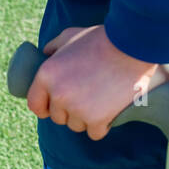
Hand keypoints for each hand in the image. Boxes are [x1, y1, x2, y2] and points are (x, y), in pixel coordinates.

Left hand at [27, 25, 168, 140]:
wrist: (133, 46)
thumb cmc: (103, 39)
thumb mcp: (71, 35)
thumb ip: (53, 47)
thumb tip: (44, 55)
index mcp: (47, 75)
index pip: (35, 105)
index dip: (45, 107)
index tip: (53, 107)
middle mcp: (59, 95)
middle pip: (58, 118)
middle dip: (69, 110)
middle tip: (87, 94)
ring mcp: (78, 109)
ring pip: (76, 126)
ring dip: (86, 118)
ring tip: (101, 98)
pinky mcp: (97, 120)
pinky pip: (94, 133)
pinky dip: (102, 125)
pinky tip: (110, 110)